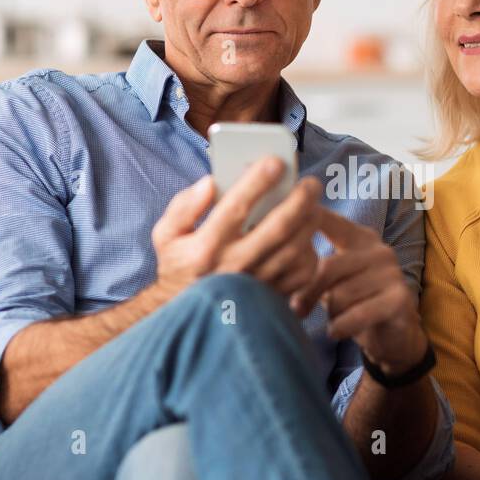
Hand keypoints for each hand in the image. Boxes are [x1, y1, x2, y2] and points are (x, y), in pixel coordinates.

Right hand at [150, 157, 322, 301]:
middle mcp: (233, 266)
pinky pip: (301, 274)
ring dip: (309, 222)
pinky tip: (307, 237)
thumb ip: (184, 206)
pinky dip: (310, 252)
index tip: (275, 161)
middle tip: (310, 182)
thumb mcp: (166, 235)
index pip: (235, 207)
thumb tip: (211, 182)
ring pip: (295, 249)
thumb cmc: (179, 267)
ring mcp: (256, 285)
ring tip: (313, 204)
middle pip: (277, 228)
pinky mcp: (271, 298)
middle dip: (299, 199)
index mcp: (205, 247)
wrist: (187, 318)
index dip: (257, 181)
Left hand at [288, 206, 427, 372]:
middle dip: (307, 292)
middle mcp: (379, 250)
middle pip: (327, 267)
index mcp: (361, 238)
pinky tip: (335, 332)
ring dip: (330, 313)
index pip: (326, 221)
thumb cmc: (355, 303)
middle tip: (296, 309)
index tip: (274, 239)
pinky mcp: (399, 299)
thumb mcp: (334, 281)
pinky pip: (357, 314)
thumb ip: (312, 265)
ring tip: (332, 320)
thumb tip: (270, 261)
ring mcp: (392, 274)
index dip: (299, 228)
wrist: (395, 337)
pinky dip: (341, 327)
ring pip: (340, 295)